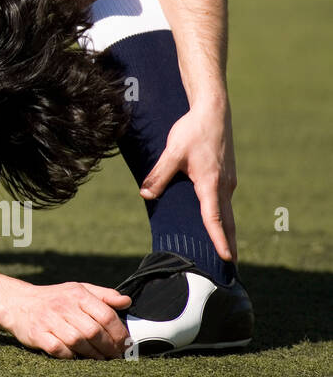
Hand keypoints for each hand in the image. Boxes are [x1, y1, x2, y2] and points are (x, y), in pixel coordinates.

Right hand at [2, 282, 130, 358]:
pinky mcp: (38, 334)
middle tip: (114, 354)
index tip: (124, 343)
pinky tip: (77, 356)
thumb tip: (126, 301)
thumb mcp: (78, 289)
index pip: (106, 315)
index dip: (119, 333)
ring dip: (92, 354)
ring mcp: (49, 320)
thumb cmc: (53, 298)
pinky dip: (71, 355)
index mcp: (77, 294)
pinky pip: (59, 349)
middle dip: (108, 347)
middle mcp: (63, 306)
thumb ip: (104, 295)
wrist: (17, 302)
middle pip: (93, 331)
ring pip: (78, 341)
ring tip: (100, 358)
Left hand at [139, 102, 237, 261]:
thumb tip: (146, 195)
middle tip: (230, 266)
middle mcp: (224, 185)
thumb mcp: (172, 152)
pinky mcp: (225, 175)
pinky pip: (224, 200)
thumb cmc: (192, 130)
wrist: (212, 111)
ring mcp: (227, 180)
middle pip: (227, 221)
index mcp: (211, 183)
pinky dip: (222, 215)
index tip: (226, 258)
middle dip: (228, 243)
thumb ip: (159, 175)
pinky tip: (215, 220)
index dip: (218, 239)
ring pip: (226, 211)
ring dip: (226, 230)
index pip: (214, 218)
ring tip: (224, 250)